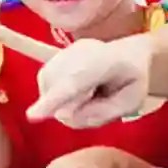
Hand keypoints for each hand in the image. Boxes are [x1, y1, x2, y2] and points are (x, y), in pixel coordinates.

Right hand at [26, 35, 151, 128]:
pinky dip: (56, 93)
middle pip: (56, 87)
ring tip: (89, 94)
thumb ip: (102, 113)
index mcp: (107, 62)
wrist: (131, 53)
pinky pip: (46, 82)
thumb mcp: (131, 102)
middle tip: (95, 100)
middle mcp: (81, 52)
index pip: (74, 83)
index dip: (54, 100)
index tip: (33, 116)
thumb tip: (65, 116)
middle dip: (67, 105)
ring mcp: (66, 51)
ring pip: (48, 86)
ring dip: (60, 100)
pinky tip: (78, 90)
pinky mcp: (57, 56)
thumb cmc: (134, 81)